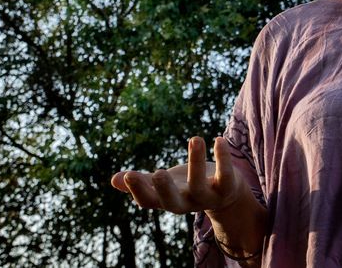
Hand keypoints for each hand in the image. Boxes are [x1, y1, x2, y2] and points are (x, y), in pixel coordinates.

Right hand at [111, 136, 247, 213]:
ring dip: (196, 162)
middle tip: (157, 172)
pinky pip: (226, 175)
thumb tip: (114, 180)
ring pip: (200, 186)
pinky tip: (218, 140)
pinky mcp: (227, 188)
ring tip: (195, 138)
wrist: (226, 196)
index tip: (128, 174)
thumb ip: (143, 182)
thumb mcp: (165, 185)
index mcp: (168, 200)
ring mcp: (208, 197)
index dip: (139, 191)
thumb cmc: (188, 186)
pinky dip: (223, 158)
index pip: (149, 201)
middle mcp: (187, 203)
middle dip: (165, 189)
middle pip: (174, 203)